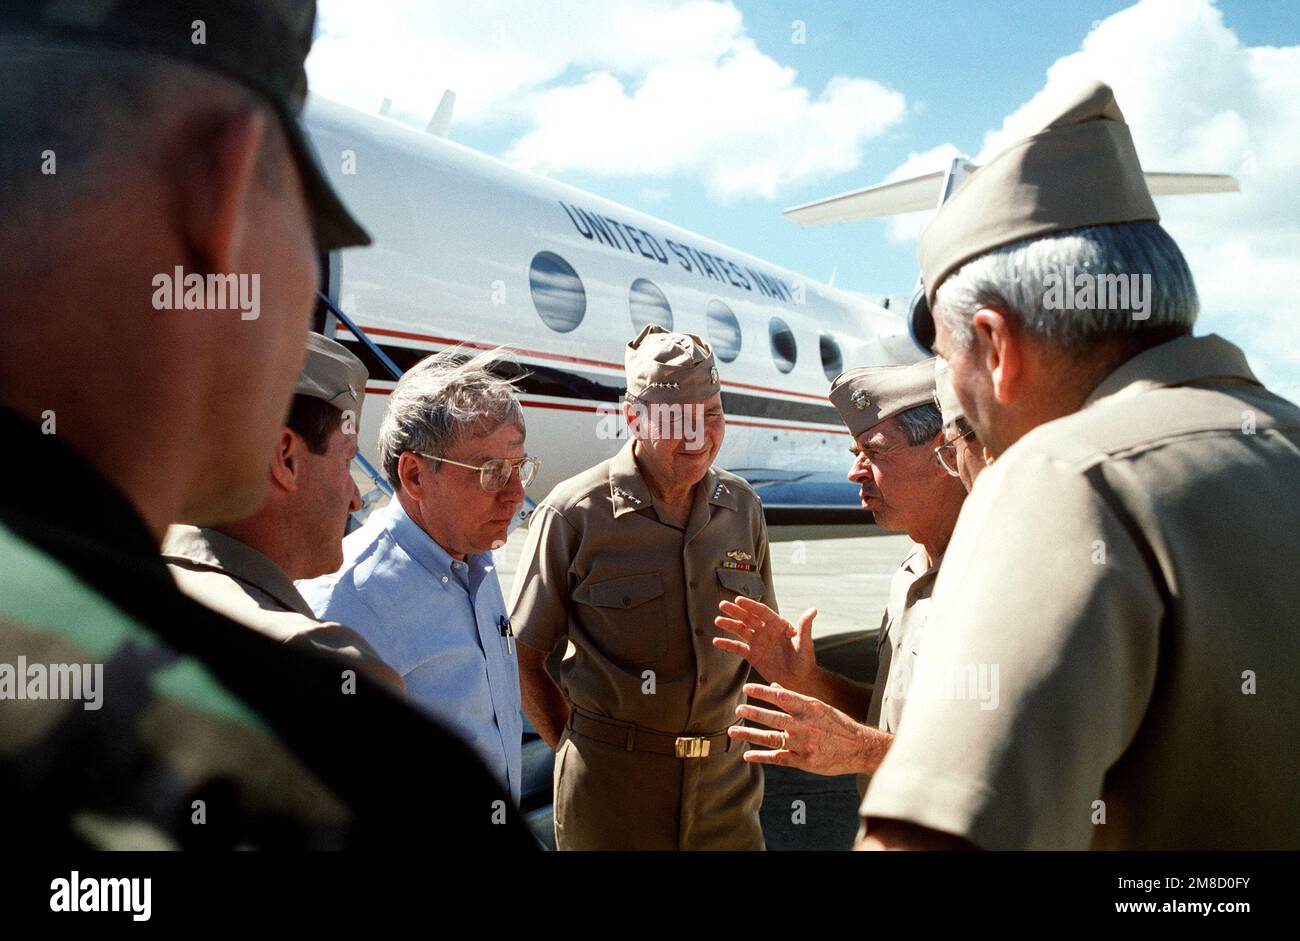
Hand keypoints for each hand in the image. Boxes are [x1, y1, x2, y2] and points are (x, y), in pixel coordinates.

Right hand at [713, 597, 816, 690]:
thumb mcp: (805, 644)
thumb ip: (805, 626)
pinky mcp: (753, 655)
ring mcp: (758, 643)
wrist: (799, 681)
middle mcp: (766, 631)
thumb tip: (813, 609)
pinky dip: (727, 644)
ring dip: (729, 625)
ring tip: (718, 620)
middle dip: (735, 612)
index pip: (762, 612)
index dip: (750, 606)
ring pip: (741, 630)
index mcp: (778, 625)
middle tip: (722, 605)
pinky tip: (716, 641)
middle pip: (748, 618)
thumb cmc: (805, 661)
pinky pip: (738, 648)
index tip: (738, 600)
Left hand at [728, 682, 885, 777]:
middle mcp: (804, 725)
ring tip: (733, 731)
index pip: (781, 696)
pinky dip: (761, 756)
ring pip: (770, 738)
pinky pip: (777, 758)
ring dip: (749, 734)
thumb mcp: (820, 706)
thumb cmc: (839, 725)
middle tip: (738, 709)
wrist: (860, 748)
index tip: (747, 688)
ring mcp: (803, 744)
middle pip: (773, 717)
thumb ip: (796, 699)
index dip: (762, 692)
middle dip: (753, 713)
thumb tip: (775, 686)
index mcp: (809, 707)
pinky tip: (747, 755)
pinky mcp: (803, 761)